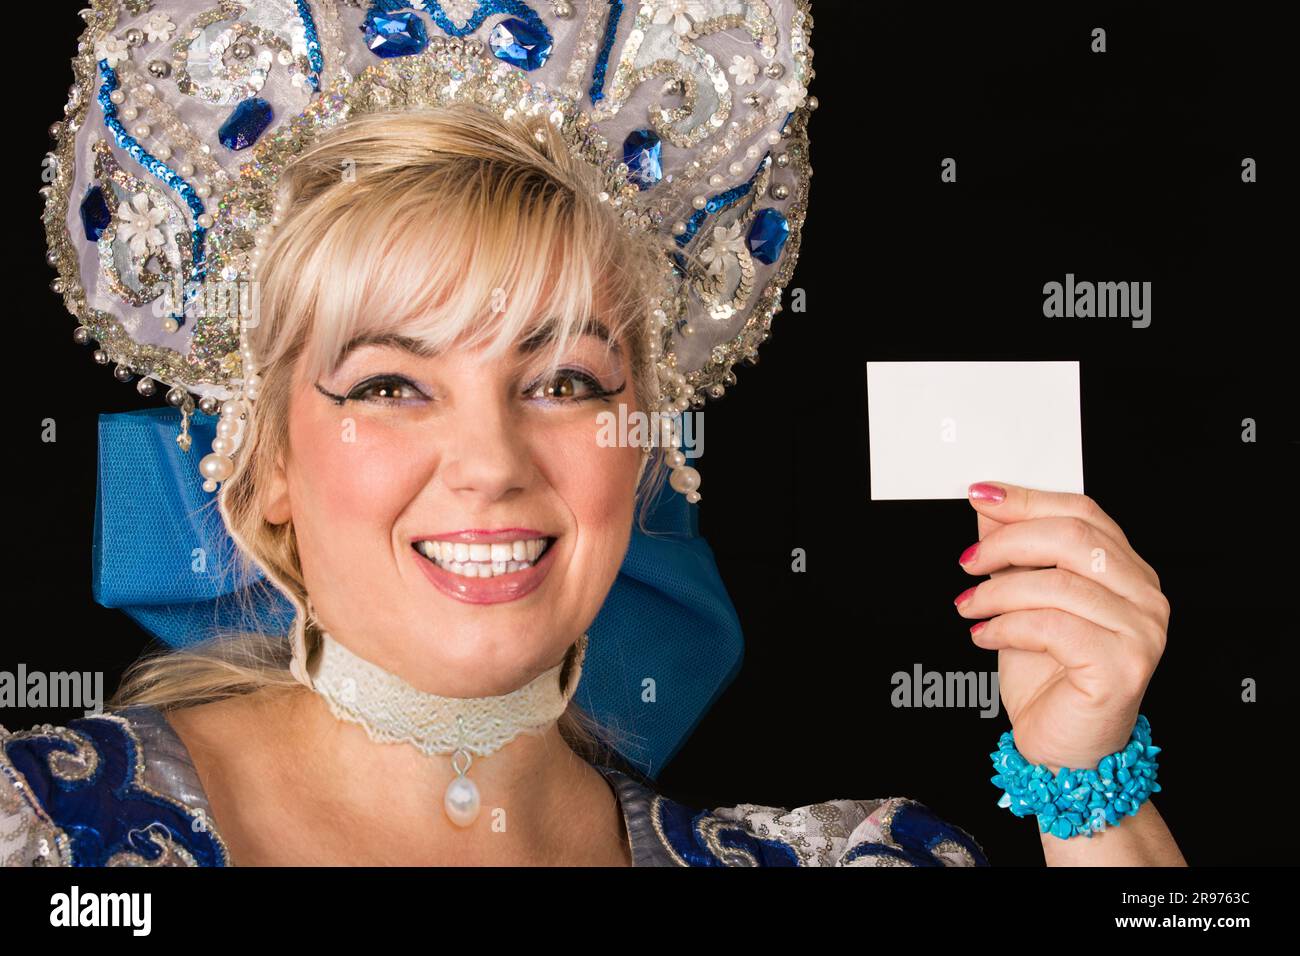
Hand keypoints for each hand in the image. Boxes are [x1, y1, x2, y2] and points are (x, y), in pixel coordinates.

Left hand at [955, 481, 1169, 771]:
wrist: (1062, 746)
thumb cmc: (1048, 678)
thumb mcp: (1021, 602)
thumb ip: (1012, 553)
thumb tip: (990, 507)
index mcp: (1127, 571)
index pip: (1082, 512)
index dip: (1027, 499)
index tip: (981, 496)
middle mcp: (1145, 597)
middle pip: (1074, 538)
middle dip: (1008, 543)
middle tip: (968, 561)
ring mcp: (1142, 631)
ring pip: (1059, 584)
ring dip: (998, 592)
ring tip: (969, 606)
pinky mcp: (1124, 665)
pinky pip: (1053, 627)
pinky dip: (1006, 627)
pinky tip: (984, 635)